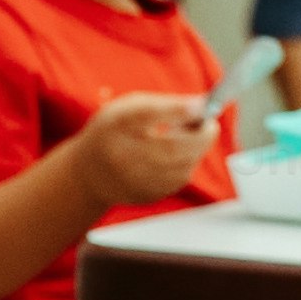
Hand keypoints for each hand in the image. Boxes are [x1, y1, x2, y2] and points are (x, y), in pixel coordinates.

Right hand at [78, 89, 211, 207]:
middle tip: (210, 124)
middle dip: (201, 136)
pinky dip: (186, 164)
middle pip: (173, 147)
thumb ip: (166, 105)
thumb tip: (202, 105)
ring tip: (187, 138)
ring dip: (194, 150)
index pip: (147, 114)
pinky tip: (176, 155)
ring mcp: (135, 179)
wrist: (91, 174)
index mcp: (116, 124)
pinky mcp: (148, 195)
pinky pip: (179, 178)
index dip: (176, 110)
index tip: (201, 105)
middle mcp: (122, 154)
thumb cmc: (116, 133)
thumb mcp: (131, 108)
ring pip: (182, 165)